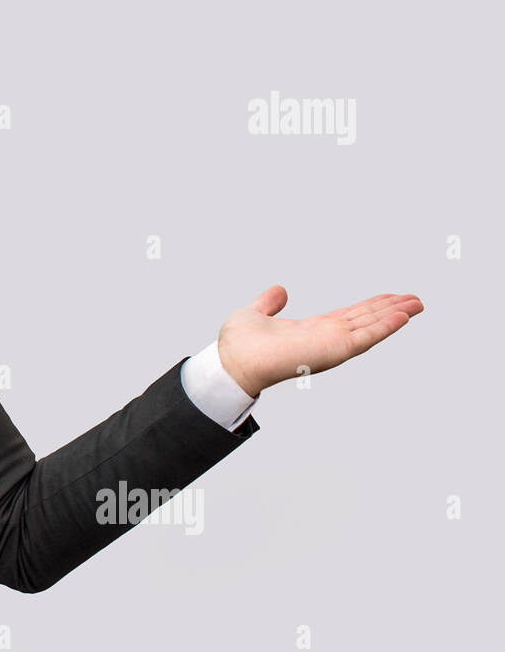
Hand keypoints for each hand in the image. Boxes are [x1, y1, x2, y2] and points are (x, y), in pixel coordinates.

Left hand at [216, 286, 423, 397]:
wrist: (232, 361)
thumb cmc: (238, 345)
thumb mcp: (255, 314)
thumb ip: (269, 303)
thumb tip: (279, 290)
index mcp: (311, 330)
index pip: (348, 316)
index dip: (370, 306)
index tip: (389, 297)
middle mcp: (325, 337)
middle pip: (365, 320)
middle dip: (390, 310)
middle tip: (415, 299)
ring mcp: (331, 344)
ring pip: (371, 326)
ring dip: (395, 315)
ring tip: (418, 304)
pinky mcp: (333, 350)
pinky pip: (365, 337)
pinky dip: (385, 327)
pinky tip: (403, 316)